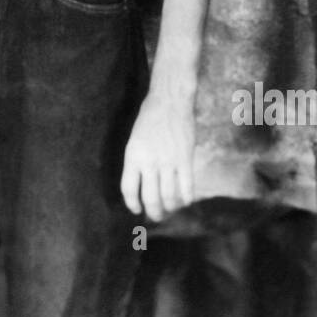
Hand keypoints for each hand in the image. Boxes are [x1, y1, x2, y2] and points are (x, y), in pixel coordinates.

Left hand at [121, 87, 194, 221]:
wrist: (170, 100)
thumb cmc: (150, 118)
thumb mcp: (135, 140)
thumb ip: (138, 162)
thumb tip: (142, 185)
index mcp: (133, 156)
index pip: (129, 189)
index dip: (132, 204)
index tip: (137, 209)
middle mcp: (149, 161)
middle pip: (150, 198)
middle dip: (153, 213)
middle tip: (156, 216)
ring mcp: (168, 161)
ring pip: (169, 197)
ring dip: (170, 208)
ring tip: (170, 210)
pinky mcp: (186, 159)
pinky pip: (187, 187)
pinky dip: (186, 198)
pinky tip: (185, 200)